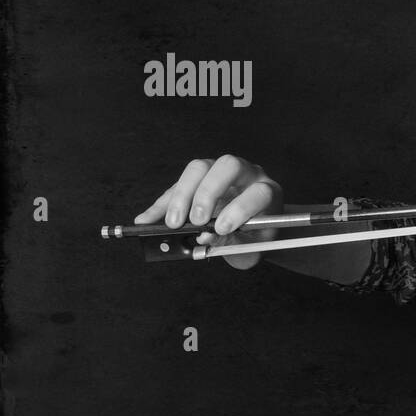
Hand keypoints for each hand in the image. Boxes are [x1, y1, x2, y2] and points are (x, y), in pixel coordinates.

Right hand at [133, 155, 284, 269]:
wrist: (252, 233)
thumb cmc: (254, 240)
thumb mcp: (249, 249)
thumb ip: (231, 244)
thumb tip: (204, 237)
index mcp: (268, 193)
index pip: (258, 192)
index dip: (240, 209)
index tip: (221, 228)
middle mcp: (247, 175)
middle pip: (228, 166)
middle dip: (208, 193)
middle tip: (195, 220)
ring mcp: (222, 171)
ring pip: (200, 167)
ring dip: (182, 194)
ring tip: (173, 222)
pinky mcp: (200, 177)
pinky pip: (177, 184)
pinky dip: (162, 203)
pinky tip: (148, 219)